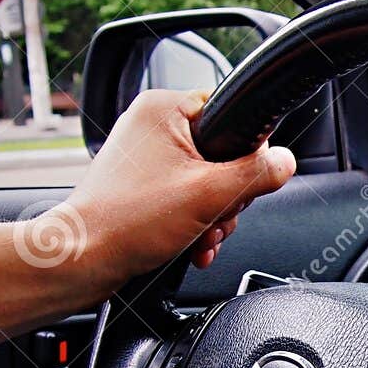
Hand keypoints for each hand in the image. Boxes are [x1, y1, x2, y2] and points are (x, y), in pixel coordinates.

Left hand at [48, 89, 294, 290]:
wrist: (83, 259)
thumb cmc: (128, 222)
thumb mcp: (210, 195)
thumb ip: (256, 174)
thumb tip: (285, 162)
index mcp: (163, 108)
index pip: (230, 111)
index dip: (246, 151)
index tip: (240, 181)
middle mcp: (151, 125)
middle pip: (222, 151)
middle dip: (228, 196)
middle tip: (215, 215)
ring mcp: (144, 155)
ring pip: (207, 180)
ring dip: (214, 215)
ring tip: (202, 235)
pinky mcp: (140, 184)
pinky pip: (186, 196)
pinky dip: (195, 222)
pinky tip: (193, 243)